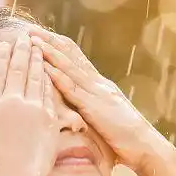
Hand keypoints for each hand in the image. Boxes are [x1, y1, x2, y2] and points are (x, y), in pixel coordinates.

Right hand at [0, 34, 58, 175]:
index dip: (0, 57)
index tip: (4, 45)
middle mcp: (10, 101)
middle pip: (16, 69)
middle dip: (20, 50)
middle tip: (23, 38)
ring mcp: (31, 107)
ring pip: (34, 76)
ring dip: (36, 59)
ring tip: (37, 47)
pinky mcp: (48, 116)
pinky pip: (48, 91)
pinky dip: (48, 77)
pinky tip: (49, 70)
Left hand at [28, 26, 167, 172]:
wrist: (145, 145)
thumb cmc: (125, 137)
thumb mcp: (105, 114)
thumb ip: (91, 105)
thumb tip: (76, 104)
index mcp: (99, 84)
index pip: (76, 57)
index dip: (57, 44)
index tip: (40, 34)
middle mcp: (98, 83)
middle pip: (70, 55)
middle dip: (49, 41)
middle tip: (29, 29)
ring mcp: (96, 93)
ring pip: (69, 67)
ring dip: (49, 52)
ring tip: (32, 40)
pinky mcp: (94, 107)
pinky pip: (72, 89)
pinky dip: (57, 75)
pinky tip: (44, 66)